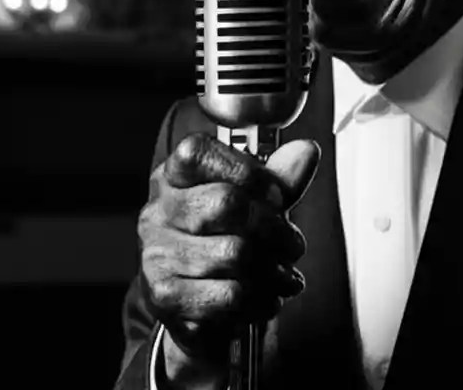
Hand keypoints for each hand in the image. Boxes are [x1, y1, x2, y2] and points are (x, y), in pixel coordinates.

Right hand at [139, 133, 319, 372]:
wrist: (198, 311)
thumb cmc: (224, 245)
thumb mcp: (253, 205)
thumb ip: (280, 179)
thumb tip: (305, 152)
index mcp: (172, 178)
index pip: (198, 153)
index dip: (248, 172)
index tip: (276, 195)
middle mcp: (157, 213)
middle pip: (226, 203)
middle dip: (275, 227)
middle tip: (292, 244)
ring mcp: (157, 255)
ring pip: (235, 254)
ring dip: (275, 270)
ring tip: (285, 275)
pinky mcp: (166, 297)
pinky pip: (230, 295)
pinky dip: (260, 299)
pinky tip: (266, 298)